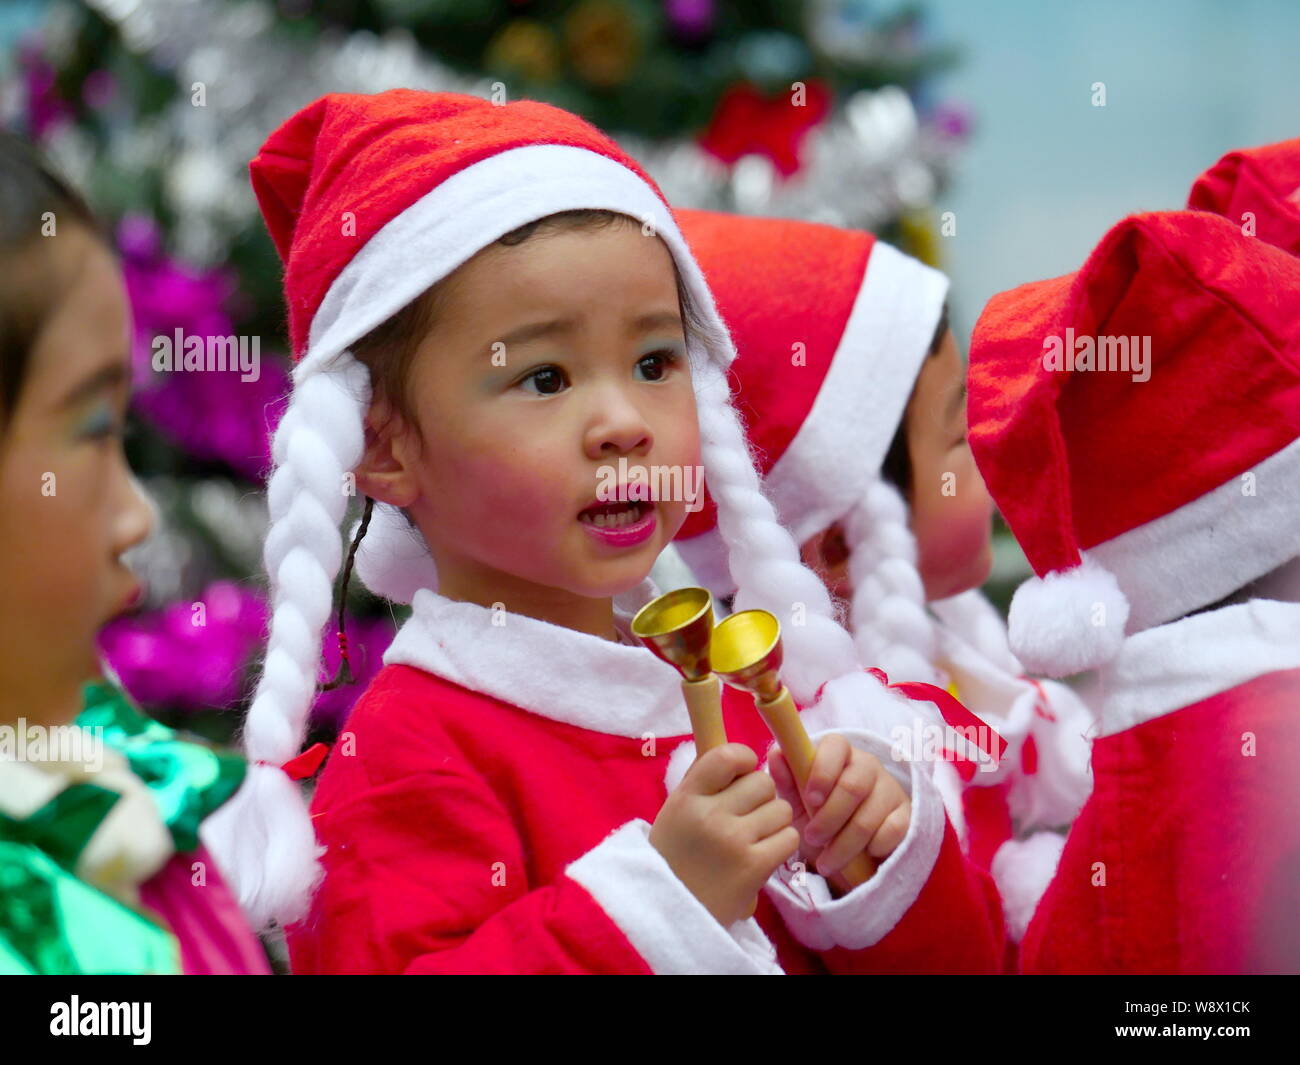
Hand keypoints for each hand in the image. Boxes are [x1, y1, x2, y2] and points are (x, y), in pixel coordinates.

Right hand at [650, 743, 799, 926]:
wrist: (667, 914)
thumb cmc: (676, 857)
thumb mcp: (678, 812)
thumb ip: (706, 784)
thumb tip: (742, 758)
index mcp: (687, 797)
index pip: (728, 755)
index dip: (744, 760)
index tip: (741, 775)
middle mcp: (709, 814)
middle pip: (763, 783)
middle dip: (762, 797)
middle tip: (747, 816)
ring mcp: (733, 840)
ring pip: (782, 810)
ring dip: (774, 822)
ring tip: (754, 838)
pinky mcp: (754, 867)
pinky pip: (789, 838)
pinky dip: (781, 846)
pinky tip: (762, 855)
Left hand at [767, 733, 910, 882]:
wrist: (846, 846)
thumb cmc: (816, 814)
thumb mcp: (796, 801)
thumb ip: (786, 780)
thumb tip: (777, 754)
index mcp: (838, 753)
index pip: (835, 745)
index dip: (823, 771)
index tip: (810, 798)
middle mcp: (867, 765)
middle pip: (852, 786)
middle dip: (829, 818)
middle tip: (811, 839)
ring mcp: (889, 788)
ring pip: (869, 816)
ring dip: (844, 844)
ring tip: (825, 863)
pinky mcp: (906, 815)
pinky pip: (893, 831)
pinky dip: (873, 848)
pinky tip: (860, 856)